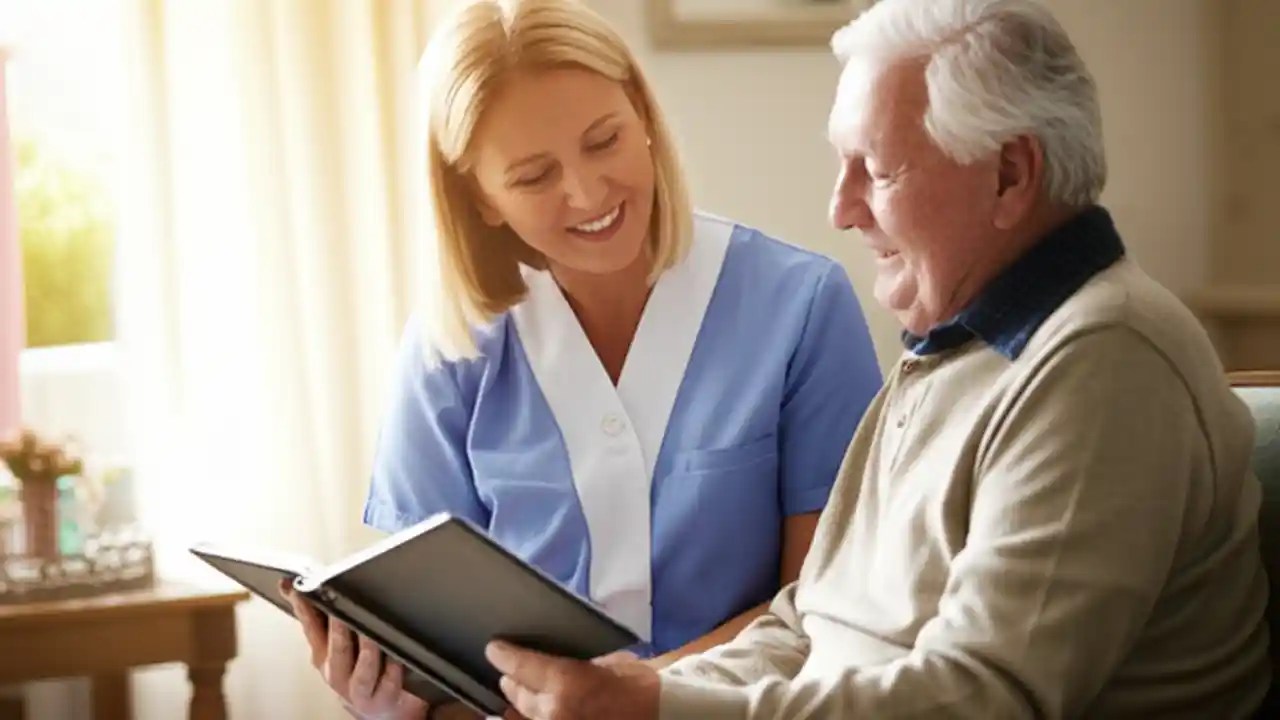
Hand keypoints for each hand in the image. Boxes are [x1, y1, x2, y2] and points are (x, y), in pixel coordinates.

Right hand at [280, 580, 428, 719]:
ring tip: (372, 632)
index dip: (303, 606)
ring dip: (369, 649)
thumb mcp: (336, 644)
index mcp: (322, 655)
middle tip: (341, 609)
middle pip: (337, 648)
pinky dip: (394, 669)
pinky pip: (390, 681)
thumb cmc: (358, 668)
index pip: (310, 625)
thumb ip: (323, 617)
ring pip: (364, 668)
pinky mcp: (383, 699)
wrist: (379, 708)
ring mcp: (359, 689)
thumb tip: (298, 582)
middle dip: (339, 629)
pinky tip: (398, 656)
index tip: (298, 587)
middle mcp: (336, 673)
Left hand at [485, 641, 659, 719]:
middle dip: (512, 680)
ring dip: (520, 705)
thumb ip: (572, 666)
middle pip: (516, 693)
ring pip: (524, 716)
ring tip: (519, 694)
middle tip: (509, 672)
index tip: (494, 649)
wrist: (663, 715)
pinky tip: (537, 711)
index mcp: (565, 682)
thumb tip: (550, 663)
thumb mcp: (604, 663)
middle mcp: (554, 711)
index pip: (520, 665)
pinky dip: (536, 717)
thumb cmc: (640, 685)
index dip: (503, 655)